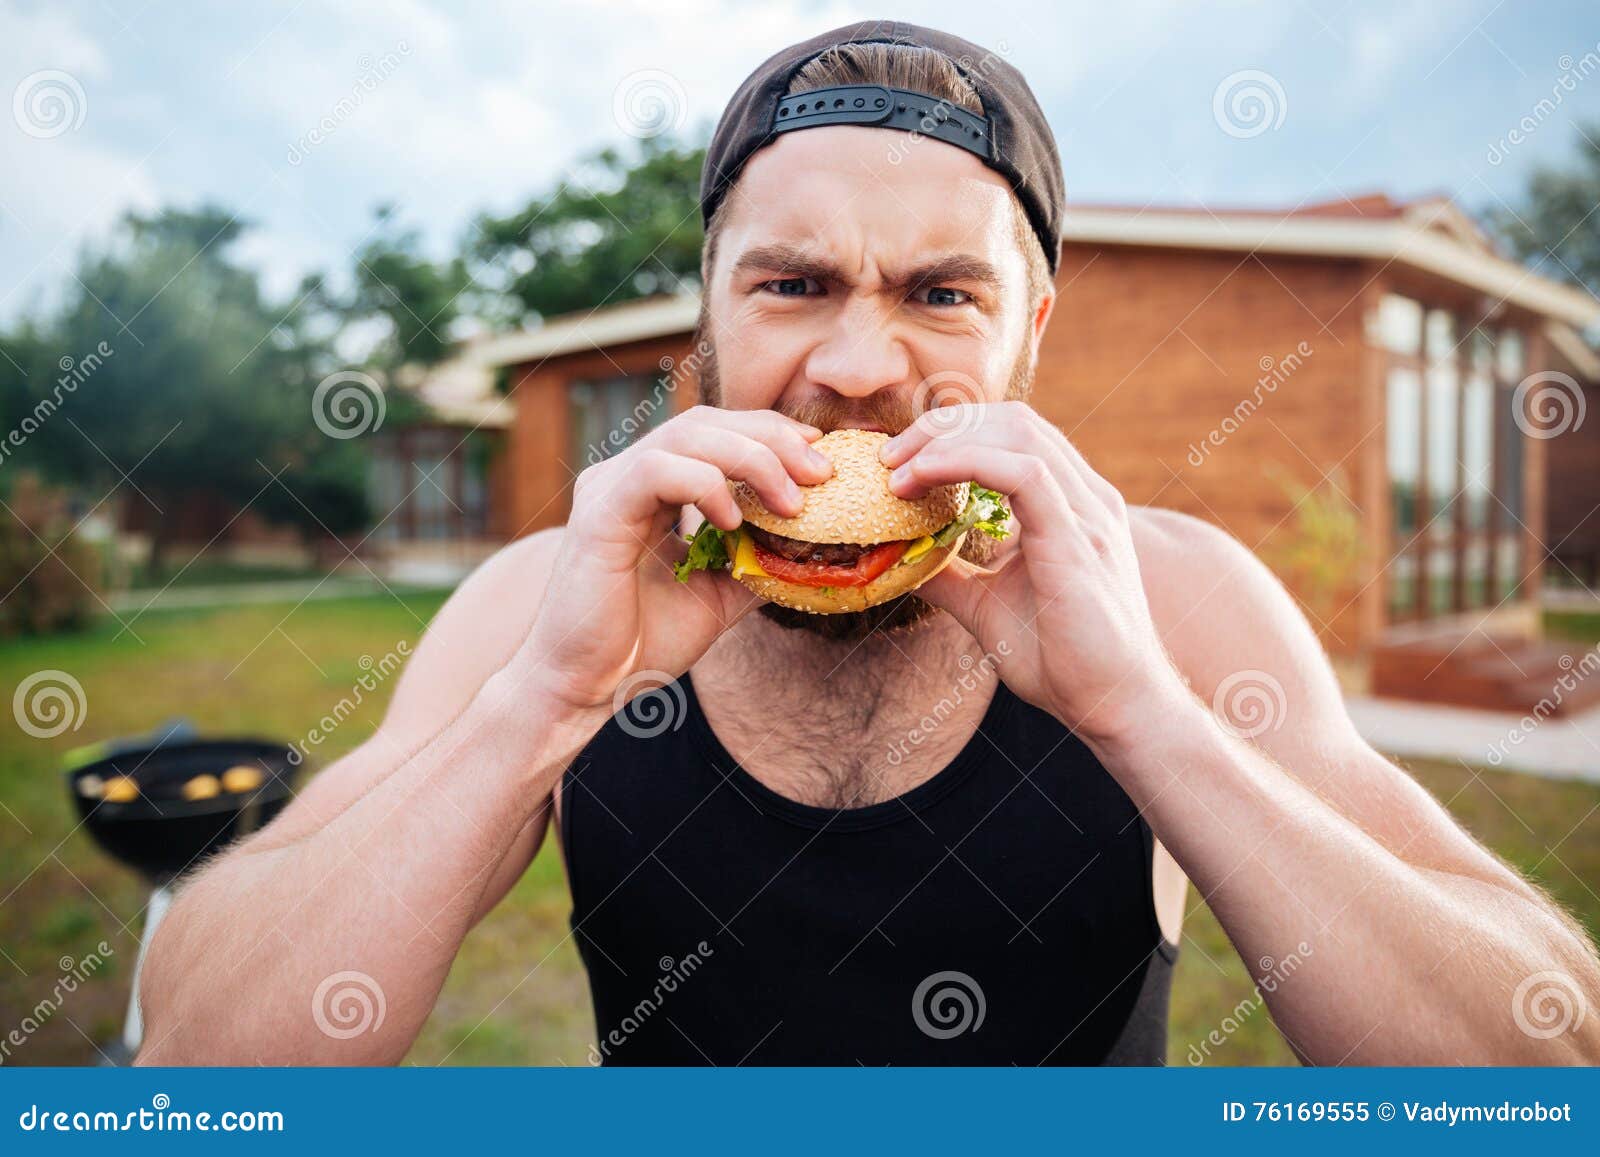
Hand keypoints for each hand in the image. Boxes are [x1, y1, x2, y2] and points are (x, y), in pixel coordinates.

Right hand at [525, 406, 832, 713]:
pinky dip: (705, 485)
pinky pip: (657, 470)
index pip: (714, 431)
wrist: (587, 687)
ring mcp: (609, 488)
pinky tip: (733, 521)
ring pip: (686, 434)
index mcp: (651, 487)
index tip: (818, 456)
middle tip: (820, 473)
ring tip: (790, 502)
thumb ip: (753, 561)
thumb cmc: (643, 642)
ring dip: (751, 458)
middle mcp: (626, 476)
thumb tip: (811, 546)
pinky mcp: (599, 512)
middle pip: (706, 421)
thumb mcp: (718, 594)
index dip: (769, 433)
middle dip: (772, 439)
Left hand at [881, 401, 1183, 746]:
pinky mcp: (1079, 540)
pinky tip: (923, 480)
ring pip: (1018, 434)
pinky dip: (966, 463)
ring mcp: (1088, 515)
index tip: (899, 461)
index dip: (952, 432)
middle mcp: (1086, 498)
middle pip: (1012, 420)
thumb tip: (897, 561)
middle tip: (888, 457)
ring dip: (947, 440)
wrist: (1116, 707)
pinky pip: (1024, 474)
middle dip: (942, 426)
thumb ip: (949, 577)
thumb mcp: (987, 607)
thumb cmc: (1063, 661)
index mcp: (1071, 505)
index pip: (1013, 434)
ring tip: (898, 468)